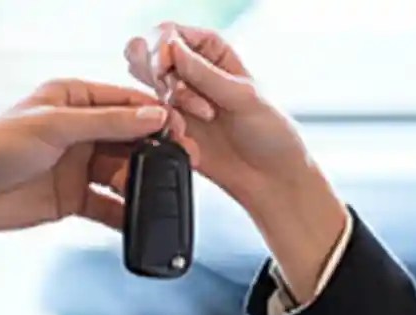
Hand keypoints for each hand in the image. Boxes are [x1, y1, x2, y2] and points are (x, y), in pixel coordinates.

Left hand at [0, 79, 190, 249]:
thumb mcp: (55, 126)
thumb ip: (108, 123)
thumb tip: (152, 117)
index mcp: (71, 99)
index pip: (125, 102)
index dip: (155, 116)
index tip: (180, 130)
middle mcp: (77, 130)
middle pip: (130, 140)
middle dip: (156, 153)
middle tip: (183, 165)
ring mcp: (76, 165)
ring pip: (123, 174)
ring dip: (141, 185)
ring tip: (158, 195)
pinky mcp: (71, 198)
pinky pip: (108, 206)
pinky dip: (125, 214)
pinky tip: (140, 220)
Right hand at [125, 24, 346, 300]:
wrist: (271, 180)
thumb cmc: (271, 134)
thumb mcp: (243, 97)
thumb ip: (204, 73)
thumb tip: (172, 48)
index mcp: (212, 51)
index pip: (169, 32)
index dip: (160, 47)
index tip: (167, 67)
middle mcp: (192, 71)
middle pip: (146, 54)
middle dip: (155, 75)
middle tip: (174, 96)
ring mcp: (178, 100)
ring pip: (143, 87)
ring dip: (161, 105)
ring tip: (190, 122)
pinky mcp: (171, 128)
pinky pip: (148, 122)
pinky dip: (162, 130)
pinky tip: (189, 142)